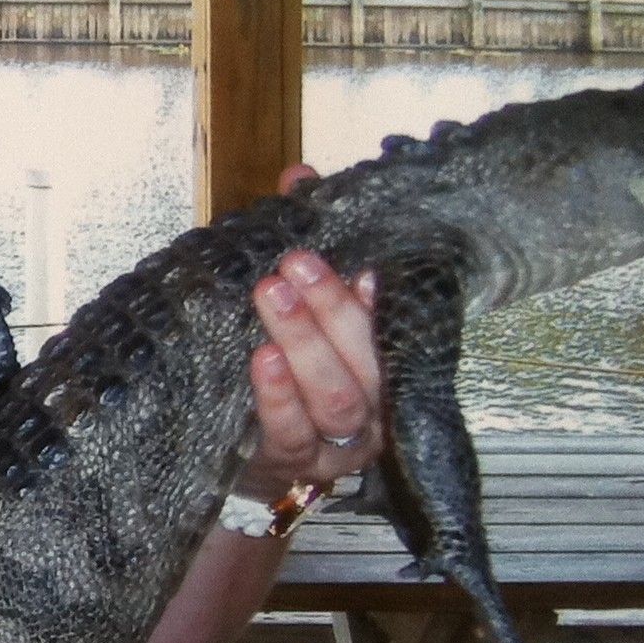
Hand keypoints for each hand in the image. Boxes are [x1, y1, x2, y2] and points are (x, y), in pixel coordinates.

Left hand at [234, 164, 383, 501]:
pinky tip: (262, 359)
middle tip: (295, 264)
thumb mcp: (300, 309)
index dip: (379, 300)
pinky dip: (278, 394)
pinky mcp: (292, 466)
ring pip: (336, 398)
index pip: (393, 331)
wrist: (250, 461)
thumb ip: (308, 247)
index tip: (361, 264)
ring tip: (272, 297)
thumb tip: (299, 176)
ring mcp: (338, 447)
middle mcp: (375, 411)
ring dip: (305, 344)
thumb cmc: (284, 373)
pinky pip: (291, 431)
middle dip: (333, 309)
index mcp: (386, 370)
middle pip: (367, 362)